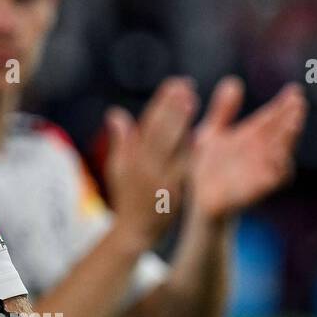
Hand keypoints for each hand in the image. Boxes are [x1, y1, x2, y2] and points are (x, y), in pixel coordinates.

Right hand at [103, 76, 198, 249]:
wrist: (135, 231)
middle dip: (171, 107)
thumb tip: (115, 113)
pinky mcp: (174, 191)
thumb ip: (121, 141)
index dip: (160, 104)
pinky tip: (201, 135)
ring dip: (181, 122)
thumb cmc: (126, 197)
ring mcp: (160, 178)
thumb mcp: (117, 168)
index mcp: (131, 159)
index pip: (147, 125)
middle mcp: (145, 166)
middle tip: (184, 85)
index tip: (172, 85)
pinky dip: (190, 151)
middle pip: (159, 131)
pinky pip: (183, 168)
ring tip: (191, 100)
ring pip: (171, 146)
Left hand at [188, 78, 305, 220]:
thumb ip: (222, 110)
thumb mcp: (211, 133)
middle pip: (280, 133)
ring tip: (293, 124)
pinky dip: (276, 169)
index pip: (271, 118)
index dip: (283, 105)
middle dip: (290, 118)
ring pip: (280, 154)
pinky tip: (280, 157)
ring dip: (287, 140)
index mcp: (250, 137)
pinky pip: (270, 179)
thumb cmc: (205, 165)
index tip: (294, 90)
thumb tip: (234, 82)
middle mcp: (259, 152)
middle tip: (298, 103)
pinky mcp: (254, 189)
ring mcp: (259, 170)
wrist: (195, 198)